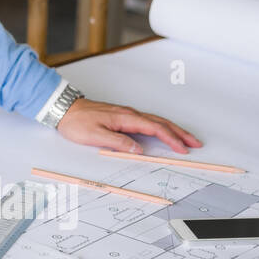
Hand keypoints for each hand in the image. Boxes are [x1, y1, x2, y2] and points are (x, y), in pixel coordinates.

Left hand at [55, 98, 202, 154]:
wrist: (63, 108)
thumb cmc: (76, 121)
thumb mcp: (94, 135)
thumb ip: (117, 143)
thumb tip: (138, 150)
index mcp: (125, 117)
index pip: (154, 128)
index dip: (170, 139)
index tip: (182, 148)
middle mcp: (129, 114)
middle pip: (160, 123)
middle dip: (179, 133)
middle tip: (195, 143)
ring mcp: (126, 114)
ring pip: (155, 121)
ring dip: (172, 130)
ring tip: (186, 140)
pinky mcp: (122, 117)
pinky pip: (147, 122)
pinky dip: (160, 128)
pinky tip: (164, 133)